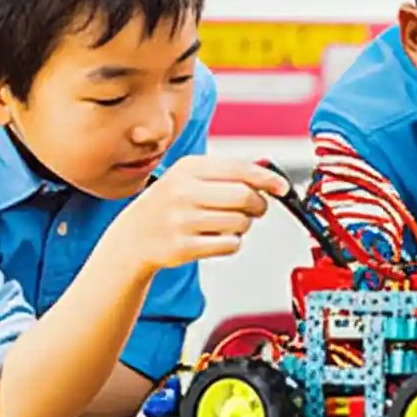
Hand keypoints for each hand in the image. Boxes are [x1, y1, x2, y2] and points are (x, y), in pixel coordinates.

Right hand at [95, 156, 288, 273]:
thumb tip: (270, 177)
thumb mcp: (189, 176)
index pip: (239, 169)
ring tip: (226, 223)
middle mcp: (183, 192)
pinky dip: (232, 242)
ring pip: (241, 223)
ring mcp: (182, 221)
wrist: (133, 237)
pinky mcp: (184, 247)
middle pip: (245, 197)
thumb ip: (227, 173)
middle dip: (258, 205)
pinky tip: (216, 237)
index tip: (282, 187)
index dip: (267, 178)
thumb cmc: (169, 204)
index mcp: (188, 168)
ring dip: (243, 225)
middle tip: (256, 209)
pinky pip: (230, 244)